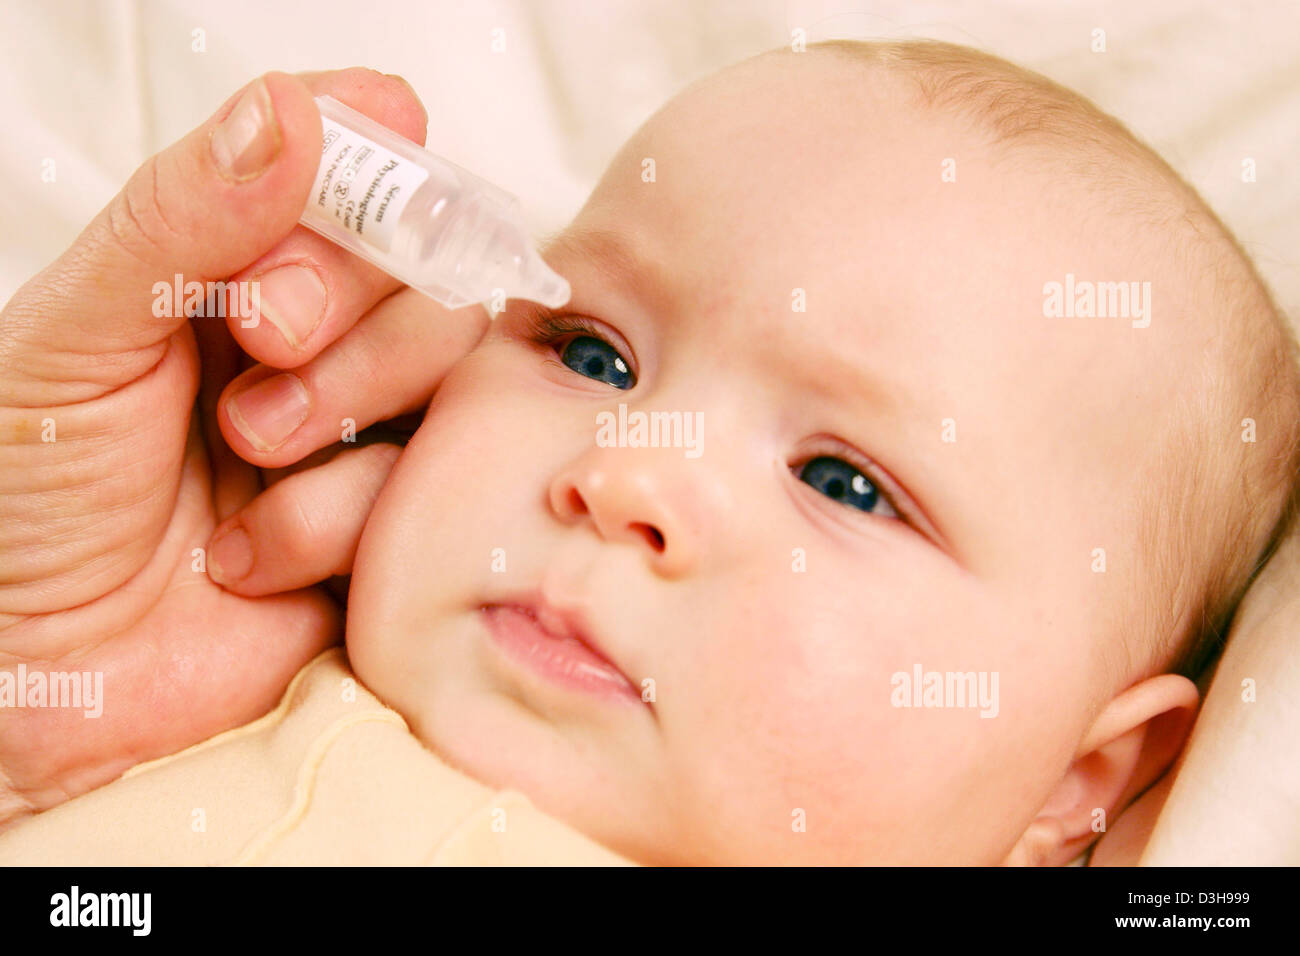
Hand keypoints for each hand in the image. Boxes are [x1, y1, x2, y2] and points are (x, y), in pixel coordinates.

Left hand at [0, 68, 485, 826]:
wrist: (33, 673)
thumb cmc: (27, 496)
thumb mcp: (78, 335)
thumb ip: (182, 219)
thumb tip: (289, 109)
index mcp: (243, 268)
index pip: (366, 182)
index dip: (367, 189)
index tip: (314, 220)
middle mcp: (326, 345)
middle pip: (435, 274)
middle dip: (350, 313)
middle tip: (258, 346)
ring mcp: (370, 437)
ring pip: (451, 379)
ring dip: (338, 415)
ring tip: (244, 455)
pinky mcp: (396, 530)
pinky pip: (428, 495)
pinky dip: (330, 524)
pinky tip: (249, 558)